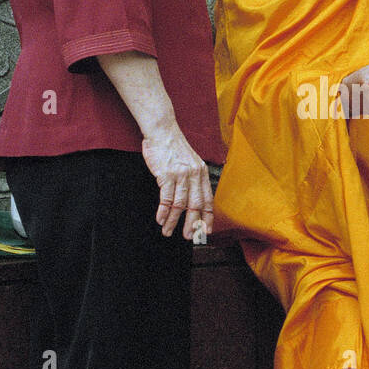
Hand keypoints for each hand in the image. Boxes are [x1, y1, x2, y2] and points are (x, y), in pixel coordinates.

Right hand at [141, 124, 213, 240]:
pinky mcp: (167, 174)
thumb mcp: (190, 161)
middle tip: (189, 237)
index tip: (206, 230)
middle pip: (196, 205)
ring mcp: (181, 174)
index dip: (208, 216)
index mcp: (201, 172)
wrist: (162, 131)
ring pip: (180, 204)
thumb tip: (193, 198)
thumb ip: (193, 178)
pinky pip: (167, 198)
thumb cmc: (173, 147)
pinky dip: (163, 211)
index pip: (207, 199)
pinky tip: (160, 219)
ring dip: (173, 221)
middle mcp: (194, 174)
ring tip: (168, 231)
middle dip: (193, 224)